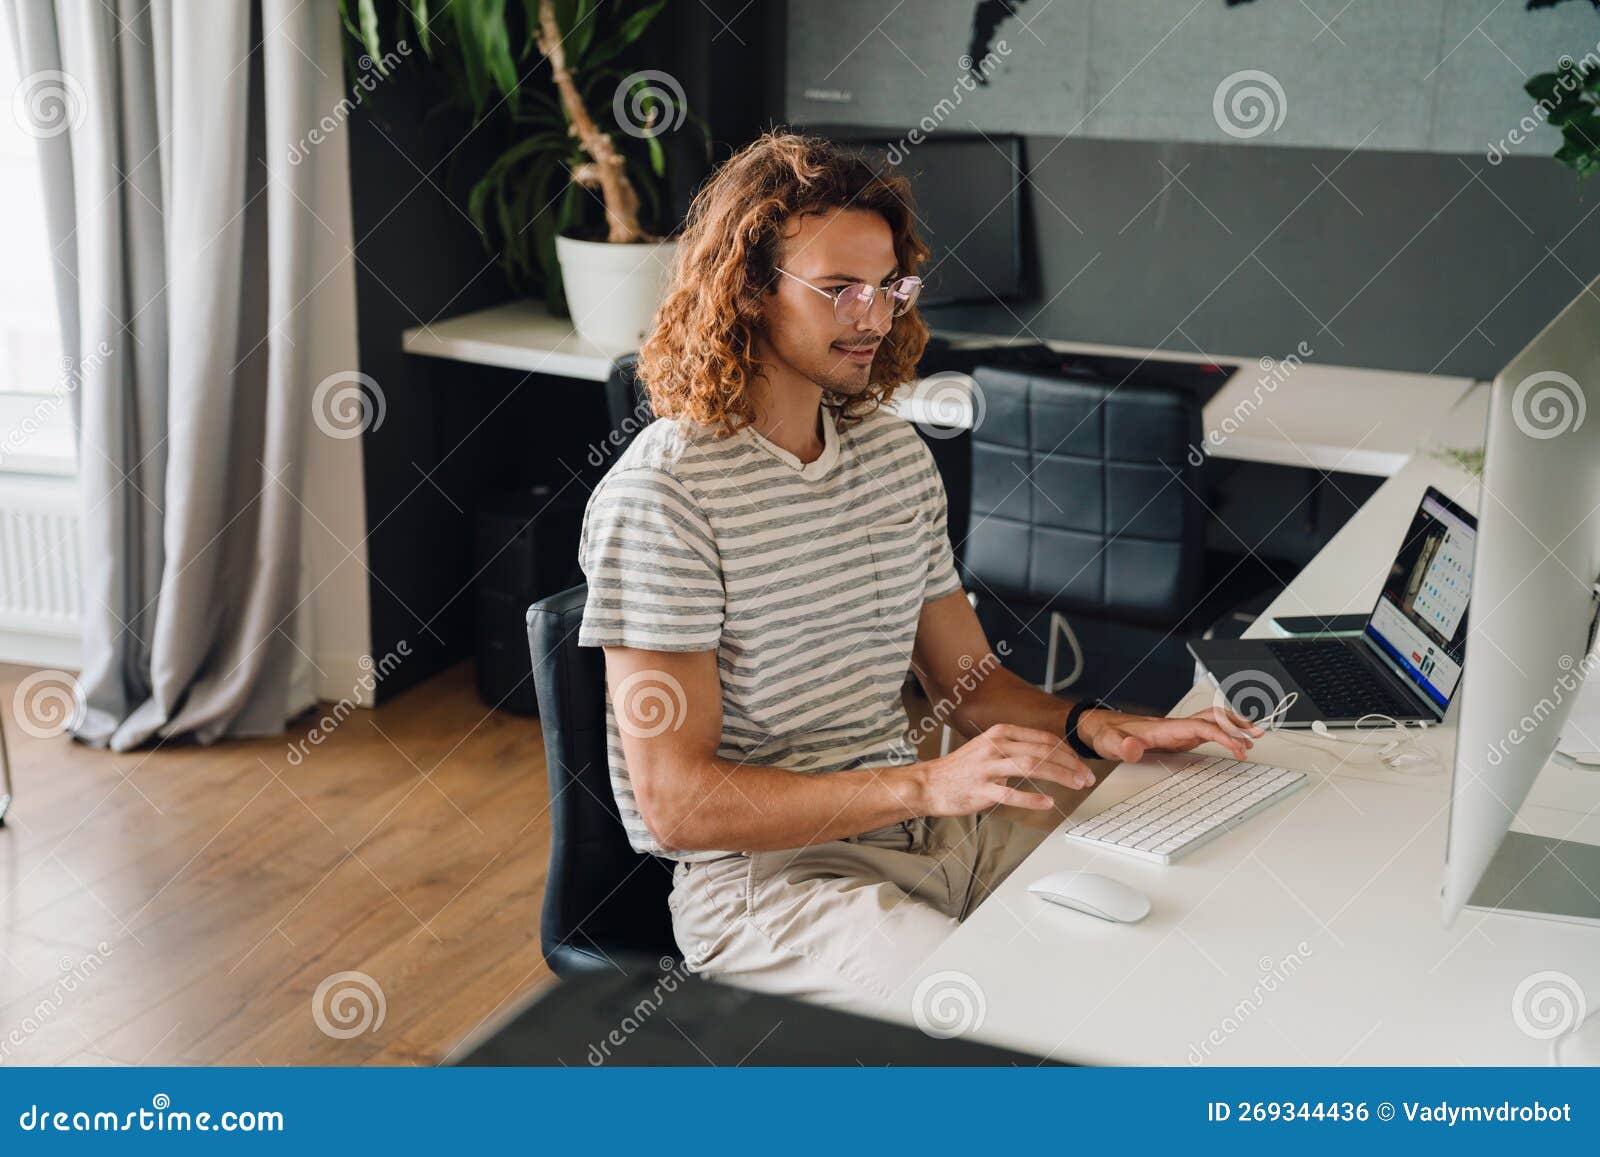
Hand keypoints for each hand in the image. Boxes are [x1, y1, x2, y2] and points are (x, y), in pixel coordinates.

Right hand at [918, 723, 1096, 814]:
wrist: (930, 783)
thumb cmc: (962, 768)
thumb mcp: (989, 747)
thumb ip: (1016, 748)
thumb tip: (1050, 755)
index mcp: (1000, 733)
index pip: (1043, 738)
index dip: (1068, 752)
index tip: (1081, 765)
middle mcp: (995, 746)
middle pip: (1042, 751)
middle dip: (1070, 765)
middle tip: (1087, 777)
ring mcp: (987, 767)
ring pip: (1032, 767)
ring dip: (1060, 776)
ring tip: (1077, 785)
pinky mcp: (980, 790)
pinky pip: (1011, 795)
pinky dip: (1032, 799)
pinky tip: (1048, 803)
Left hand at [1078, 705, 1264, 763]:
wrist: (1102, 728)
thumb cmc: (1107, 734)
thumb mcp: (1110, 743)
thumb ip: (1122, 746)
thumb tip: (1133, 748)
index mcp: (1165, 728)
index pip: (1201, 727)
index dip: (1222, 735)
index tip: (1238, 748)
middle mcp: (1176, 726)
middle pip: (1213, 718)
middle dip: (1237, 725)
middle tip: (1258, 736)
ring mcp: (1179, 730)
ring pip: (1213, 722)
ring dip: (1234, 726)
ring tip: (1256, 736)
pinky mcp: (1178, 737)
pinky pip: (1207, 731)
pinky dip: (1224, 733)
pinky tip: (1233, 741)